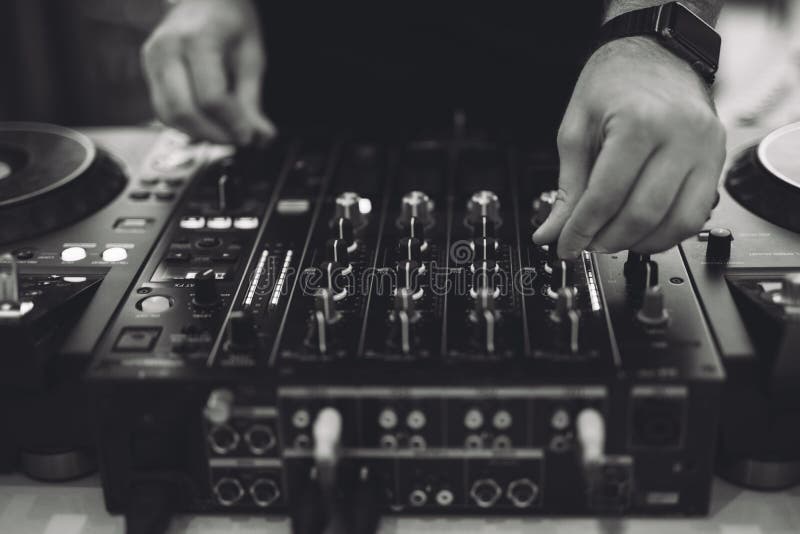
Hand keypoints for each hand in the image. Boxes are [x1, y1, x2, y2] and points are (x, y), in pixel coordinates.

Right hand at [141, 0, 275, 144]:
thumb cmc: (232, 22)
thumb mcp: (251, 57)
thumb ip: (252, 101)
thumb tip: (261, 137)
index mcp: (198, 39)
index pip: (211, 98)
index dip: (232, 124)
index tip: (249, 136)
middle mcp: (168, 48)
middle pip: (183, 111)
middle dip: (213, 134)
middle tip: (236, 140)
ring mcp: (153, 58)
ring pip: (168, 115)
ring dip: (198, 133)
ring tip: (224, 133)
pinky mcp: (148, 68)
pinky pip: (163, 109)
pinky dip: (185, 124)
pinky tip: (207, 123)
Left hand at [533, 36, 725, 258]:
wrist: (655, 53)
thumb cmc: (613, 83)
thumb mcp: (576, 130)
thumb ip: (567, 187)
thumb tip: (553, 232)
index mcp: (639, 123)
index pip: (606, 196)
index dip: (581, 230)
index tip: (565, 246)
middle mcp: (680, 135)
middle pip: (643, 214)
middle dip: (608, 240)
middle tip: (586, 244)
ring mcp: (704, 148)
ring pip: (677, 222)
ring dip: (639, 243)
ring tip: (611, 240)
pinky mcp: (716, 159)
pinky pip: (695, 214)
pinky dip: (666, 233)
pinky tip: (641, 232)